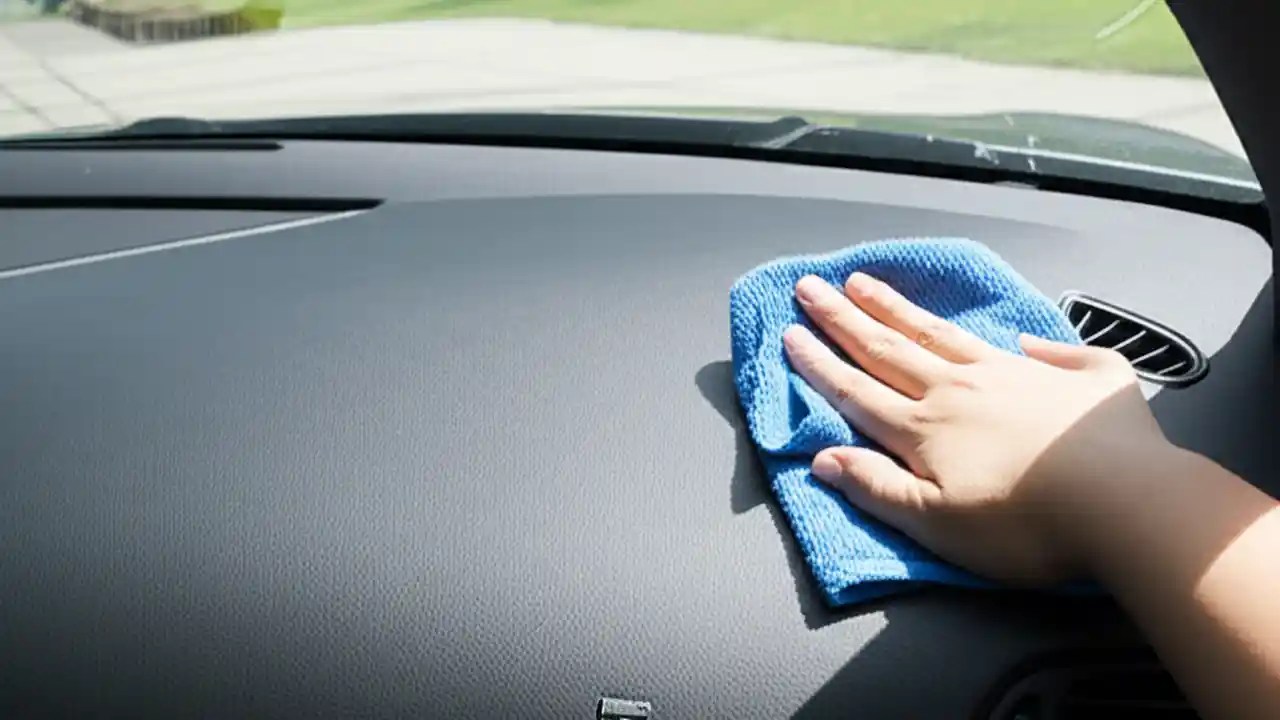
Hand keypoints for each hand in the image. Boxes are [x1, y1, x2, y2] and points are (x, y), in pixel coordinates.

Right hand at [783, 272, 1174, 584]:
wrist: (1126, 504)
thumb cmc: (1025, 527)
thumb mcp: (936, 524)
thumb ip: (878, 488)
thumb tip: (823, 458)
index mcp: (925, 427)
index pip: (857, 390)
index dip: (820, 363)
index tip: (791, 332)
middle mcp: (962, 389)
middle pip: (890, 347)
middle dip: (845, 318)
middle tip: (811, 285)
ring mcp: (1017, 374)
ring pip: (945, 334)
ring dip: (900, 308)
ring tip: (867, 282)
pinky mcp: (1077, 376)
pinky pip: (1048, 351)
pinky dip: (1028, 341)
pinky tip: (1018, 337)